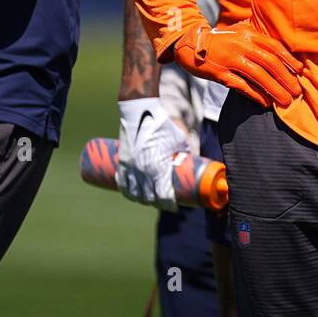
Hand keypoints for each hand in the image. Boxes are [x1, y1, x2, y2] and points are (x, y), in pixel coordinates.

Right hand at [116, 97, 190, 211]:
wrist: (140, 111)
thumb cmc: (163, 124)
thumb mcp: (179, 139)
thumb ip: (187, 153)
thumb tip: (195, 164)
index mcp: (158, 168)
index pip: (163, 195)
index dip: (169, 203)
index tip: (175, 205)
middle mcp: (142, 171)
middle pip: (148, 197)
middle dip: (157, 203)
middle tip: (164, 202)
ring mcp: (130, 167)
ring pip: (133, 193)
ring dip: (141, 199)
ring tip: (149, 199)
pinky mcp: (122, 161)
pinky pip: (122, 182)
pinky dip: (127, 190)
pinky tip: (131, 193)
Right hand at [173, 21, 302, 108]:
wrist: (190, 44)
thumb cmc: (219, 40)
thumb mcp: (238, 32)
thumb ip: (256, 38)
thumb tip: (279, 50)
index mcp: (248, 34)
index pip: (274, 46)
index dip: (289, 59)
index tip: (300, 71)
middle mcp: (241, 45)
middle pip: (270, 62)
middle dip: (286, 78)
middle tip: (297, 91)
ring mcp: (230, 59)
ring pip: (258, 76)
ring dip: (275, 90)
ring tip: (286, 101)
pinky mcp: (220, 73)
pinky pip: (242, 86)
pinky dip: (255, 95)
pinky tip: (265, 103)